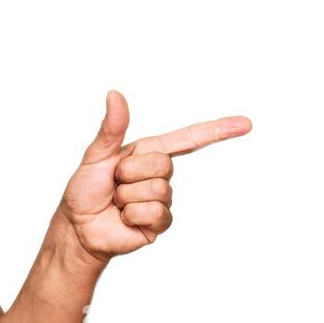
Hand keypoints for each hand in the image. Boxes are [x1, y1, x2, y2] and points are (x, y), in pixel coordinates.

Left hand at [58, 91, 250, 262]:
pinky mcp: (160, 224)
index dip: (217, 130)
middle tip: (114, 183)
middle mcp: (160, 175)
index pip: (189, 139)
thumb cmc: (85, 190)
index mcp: (148, 153)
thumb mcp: (96, 155)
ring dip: (128, 196)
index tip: (245, 124)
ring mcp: (162, 199)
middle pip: (164, 164)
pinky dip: (133, 215)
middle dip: (130, 173)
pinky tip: (125, 218)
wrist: (78, 227)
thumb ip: (111, 128)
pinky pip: (156, 212)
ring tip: (117, 202)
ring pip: (159, 190)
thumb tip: (114, 95)